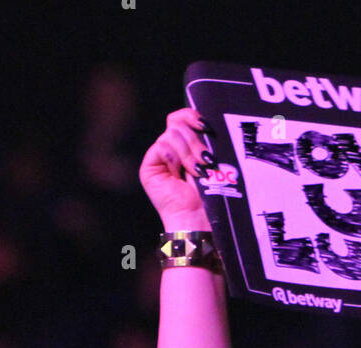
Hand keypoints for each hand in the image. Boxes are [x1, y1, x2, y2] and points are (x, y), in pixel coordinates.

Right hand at [139, 108, 213, 230]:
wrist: (201, 219)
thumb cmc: (211, 194)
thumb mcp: (211, 160)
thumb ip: (203, 140)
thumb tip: (204, 120)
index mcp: (183, 146)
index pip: (181, 117)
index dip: (192, 116)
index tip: (207, 128)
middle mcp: (169, 149)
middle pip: (176, 123)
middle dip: (195, 141)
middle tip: (207, 161)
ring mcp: (158, 158)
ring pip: (172, 134)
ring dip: (189, 153)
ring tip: (199, 172)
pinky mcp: (149, 168)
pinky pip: (161, 146)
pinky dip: (175, 158)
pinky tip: (182, 174)